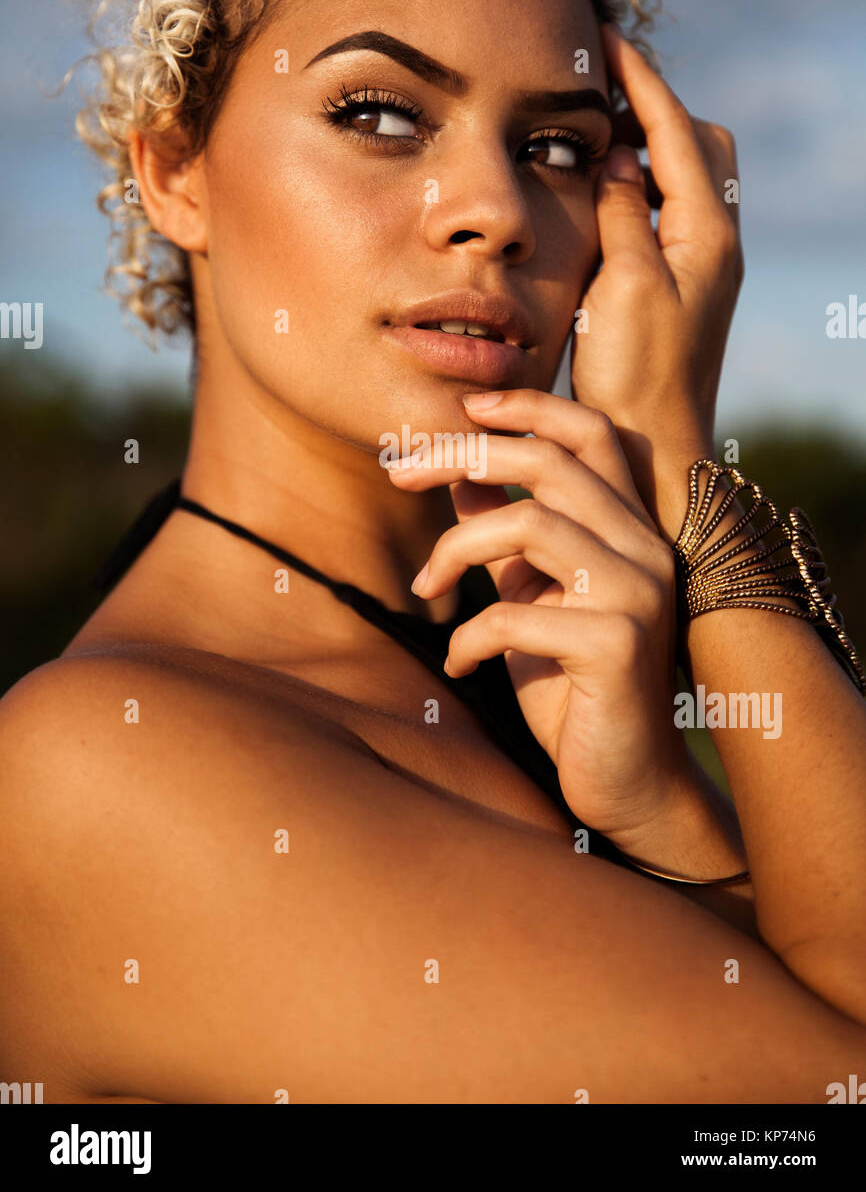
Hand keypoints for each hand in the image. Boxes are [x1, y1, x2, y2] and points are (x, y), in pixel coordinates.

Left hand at [386, 388, 691, 843]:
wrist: (627, 784)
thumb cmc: (572, 688)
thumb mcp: (529, 597)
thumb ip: (501, 534)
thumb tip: (455, 476)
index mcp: (632, 529)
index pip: (593, 433)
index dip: (529, 406)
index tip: (463, 409)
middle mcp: (648, 549)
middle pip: (550, 464)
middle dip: (462, 457)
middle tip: (398, 475)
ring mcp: (641, 594)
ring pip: (530, 525)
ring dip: (455, 548)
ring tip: (423, 586)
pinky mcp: (619, 646)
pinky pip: (517, 615)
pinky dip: (469, 637)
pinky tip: (458, 666)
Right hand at [571, 23, 743, 540]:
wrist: (653, 448)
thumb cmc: (637, 374)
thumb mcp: (623, 282)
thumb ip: (624, 209)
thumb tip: (620, 156)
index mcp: (707, 233)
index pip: (675, 131)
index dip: (639, 81)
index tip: (604, 41)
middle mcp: (716, 243)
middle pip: (700, 145)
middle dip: (655, 108)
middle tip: (598, 95)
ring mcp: (703, 267)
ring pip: (687, 179)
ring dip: (649, 149)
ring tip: (594, 141)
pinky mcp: (682, 288)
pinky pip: (669, 214)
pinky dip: (642, 190)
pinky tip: (604, 200)